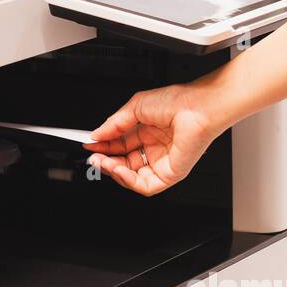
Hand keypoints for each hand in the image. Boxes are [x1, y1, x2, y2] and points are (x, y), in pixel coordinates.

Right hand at [83, 83, 224, 195]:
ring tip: (103, 162)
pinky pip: (145, 185)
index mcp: (148, 132)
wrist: (197, 108)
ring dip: (114, 171)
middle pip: (123, 162)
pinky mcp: (170, 174)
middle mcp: (154, 148)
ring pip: (132, 176)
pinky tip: (119, 170)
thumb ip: (114, 124)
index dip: (103, 146)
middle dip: (105, 160)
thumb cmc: (177, 102)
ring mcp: (162, 162)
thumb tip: (96, 135)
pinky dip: (128, 180)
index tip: (90, 144)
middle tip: (94, 156)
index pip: (119, 145)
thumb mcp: (135, 108)